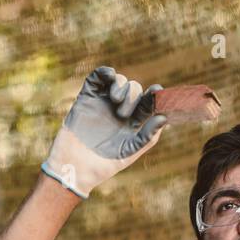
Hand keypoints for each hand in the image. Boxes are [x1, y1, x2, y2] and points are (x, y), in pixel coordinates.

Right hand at [40, 66, 167, 197]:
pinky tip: (109, 74)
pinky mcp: (86, 99)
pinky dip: (104, 72)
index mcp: (132, 123)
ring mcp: (102, 104)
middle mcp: (118, 111)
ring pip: (118, 81)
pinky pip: (95, 79)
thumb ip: (148, 136)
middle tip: (122, 113)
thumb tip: (164, 117)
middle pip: (134, 89)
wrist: (74, 167)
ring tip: (115, 99)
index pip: (147, 102)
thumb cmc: (103, 165)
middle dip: (132, 95)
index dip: (154, 95)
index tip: (157, 91)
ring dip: (121, 85)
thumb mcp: (129, 152)